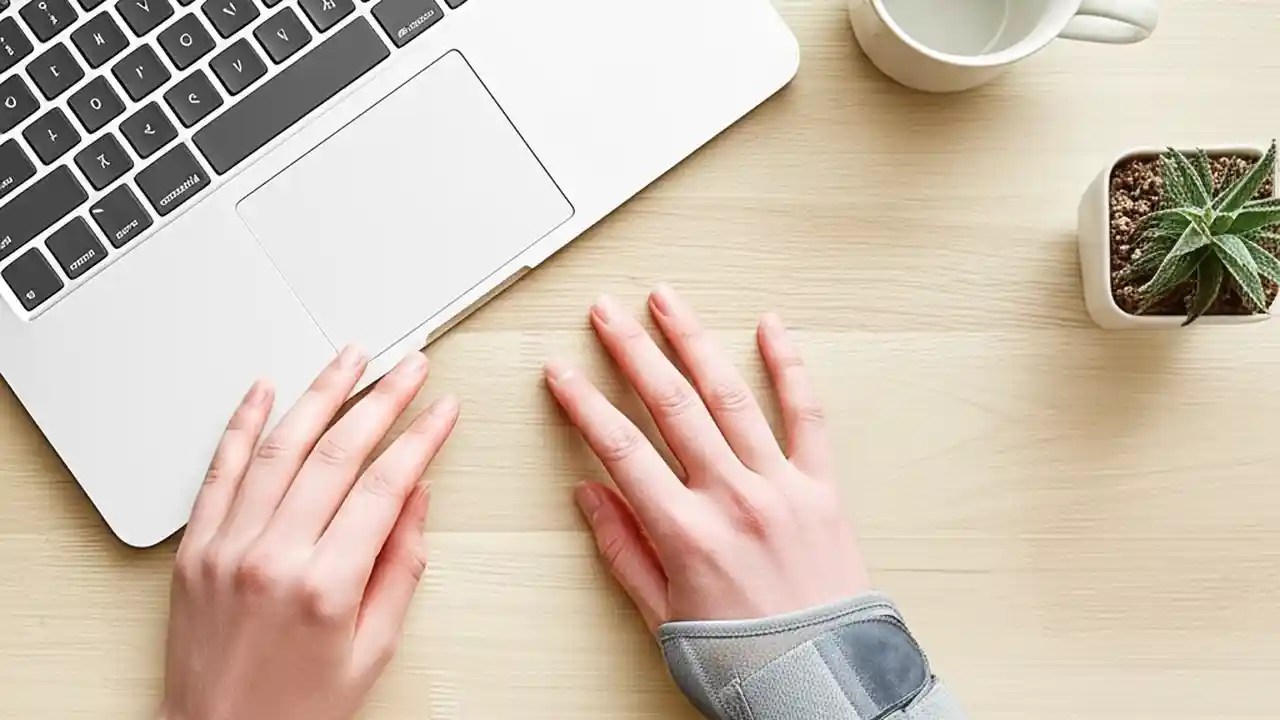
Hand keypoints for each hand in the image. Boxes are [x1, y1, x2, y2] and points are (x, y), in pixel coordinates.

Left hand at [161, 348, 459, 719]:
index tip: (442, 410)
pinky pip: (219, 471)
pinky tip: (264, 391)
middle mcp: (271, 556)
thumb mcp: (372, 652)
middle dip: (382, 400)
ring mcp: (225, 547)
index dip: (420, 438)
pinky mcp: (193, 548)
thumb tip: (415, 499)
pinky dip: (241, 424)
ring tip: (350, 358)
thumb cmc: (295, 710)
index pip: (384, 486)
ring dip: (320, 394)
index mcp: (324, 586)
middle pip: (337, 454)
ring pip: (280, 448)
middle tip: (409, 367)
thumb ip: (399, 569)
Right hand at [546, 286, 868, 630]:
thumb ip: (623, 549)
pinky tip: (770, 327)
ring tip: (667, 301)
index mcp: (688, 533)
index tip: (561, 373)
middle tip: (605, 312)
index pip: (621, 448)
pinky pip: (807, 413)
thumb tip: (589, 494)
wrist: (826, 685)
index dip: (584, 403)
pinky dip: (789, 366)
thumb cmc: (745, 660)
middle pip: (671, 404)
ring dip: (693, 341)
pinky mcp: (823, 487)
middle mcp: (734, 498)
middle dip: (632, 350)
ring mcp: (782, 487)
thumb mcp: (662, 616)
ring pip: (730, 396)